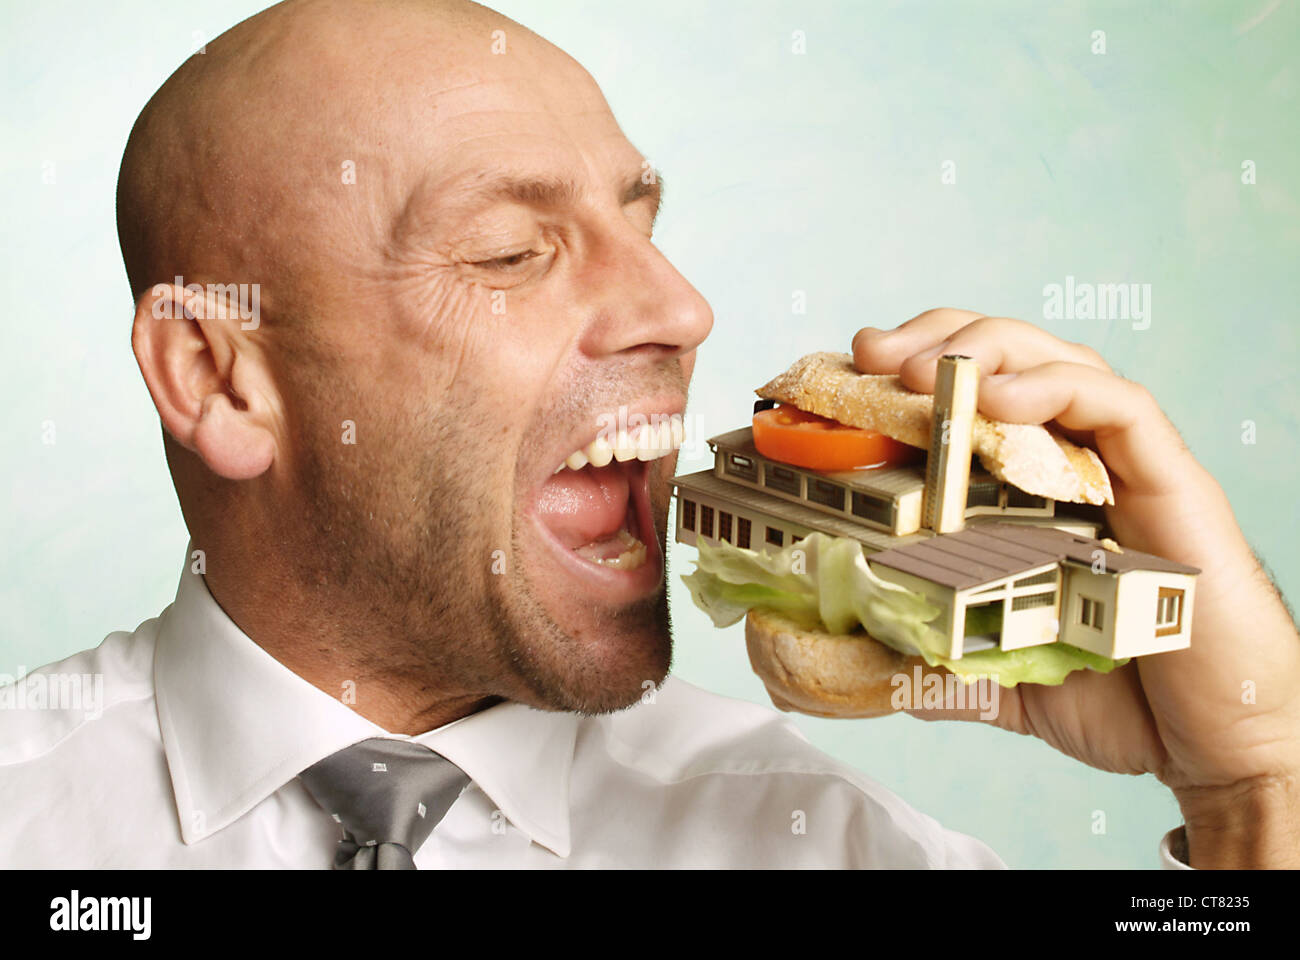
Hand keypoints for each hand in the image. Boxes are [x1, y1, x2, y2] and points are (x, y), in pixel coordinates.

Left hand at [852, 308, 1299, 867]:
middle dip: (934, 340)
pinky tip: (1000, 396)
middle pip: (1009, 359)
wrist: (1220, 746)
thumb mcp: (1003, 676)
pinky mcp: (1170, 483)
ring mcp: (1126, 470)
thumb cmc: (1127, 699)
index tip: (851, 374)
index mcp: (1035, 495)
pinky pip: (1119, 408)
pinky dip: (1056, 387)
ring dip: (983, 350)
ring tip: (919, 365)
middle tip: (871, 352)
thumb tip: (866, 665)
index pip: (973, 399)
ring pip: (1059, 364)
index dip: (912, 374)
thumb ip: (939, 662)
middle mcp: (1079, 466)